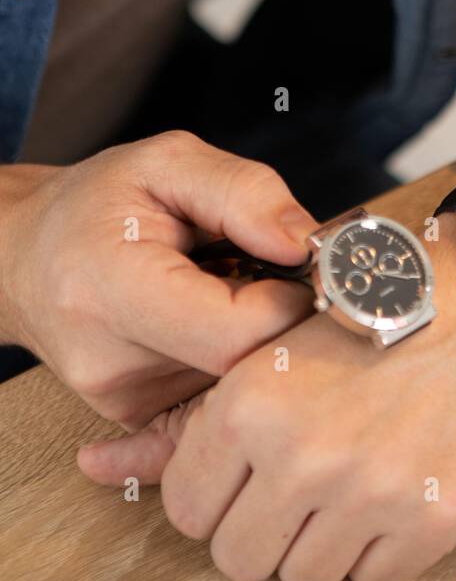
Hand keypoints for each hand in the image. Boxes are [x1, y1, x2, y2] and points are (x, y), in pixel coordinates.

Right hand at [0, 131, 316, 426]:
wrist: (24, 256)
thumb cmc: (92, 204)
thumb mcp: (167, 162)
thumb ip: (242, 193)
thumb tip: (303, 243)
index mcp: (112, 292)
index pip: (237, 333)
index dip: (288, 299)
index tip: (296, 263)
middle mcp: (113, 364)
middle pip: (245, 368)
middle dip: (283, 320)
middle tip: (277, 272)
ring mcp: (125, 401)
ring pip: (239, 385)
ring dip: (258, 338)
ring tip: (231, 290)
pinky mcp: (139, 418)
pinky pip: (217, 404)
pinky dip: (234, 365)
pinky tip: (221, 325)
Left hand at [77, 216, 455, 580]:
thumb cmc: (381, 304)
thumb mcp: (271, 341)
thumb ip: (184, 418)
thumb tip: (94, 466)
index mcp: (254, 403)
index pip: (186, 506)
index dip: (212, 489)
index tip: (242, 470)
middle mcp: (307, 456)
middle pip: (239, 555)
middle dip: (258, 522)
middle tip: (294, 479)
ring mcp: (374, 494)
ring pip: (304, 574)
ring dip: (317, 536)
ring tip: (348, 474)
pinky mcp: (434, 520)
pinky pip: (373, 575)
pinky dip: (376, 542)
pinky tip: (392, 483)